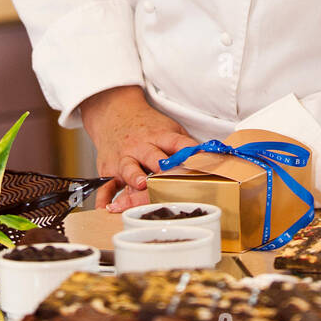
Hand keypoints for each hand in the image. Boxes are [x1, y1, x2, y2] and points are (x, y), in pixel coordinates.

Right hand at [80, 85, 194, 211]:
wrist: (113, 113)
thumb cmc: (147, 127)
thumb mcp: (169, 129)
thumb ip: (186, 146)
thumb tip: (215, 160)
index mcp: (160, 136)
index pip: (177, 143)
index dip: (188, 151)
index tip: (197, 160)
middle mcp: (141, 146)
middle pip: (152, 156)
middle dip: (161, 166)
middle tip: (169, 176)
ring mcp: (124, 157)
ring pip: (129, 168)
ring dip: (135, 176)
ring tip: (140, 184)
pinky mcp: (110, 169)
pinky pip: (106, 185)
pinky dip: (104, 196)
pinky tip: (107, 207)